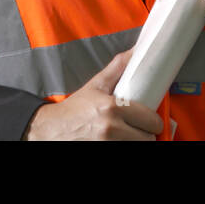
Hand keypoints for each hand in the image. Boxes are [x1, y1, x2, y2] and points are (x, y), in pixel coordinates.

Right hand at [22, 49, 163, 140]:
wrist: (51, 129)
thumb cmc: (75, 109)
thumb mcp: (95, 86)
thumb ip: (117, 68)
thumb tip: (135, 51)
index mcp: (112, 107)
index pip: (151, 120)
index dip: (152, 122)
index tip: (149, 122)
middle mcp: (110, 128)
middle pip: (148, 138)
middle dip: (145, 134)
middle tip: (139, 130)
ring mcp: (107, 144)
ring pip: (139, 147)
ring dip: (136, 142)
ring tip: (128, 136)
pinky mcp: (104, 152)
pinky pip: (126, 152)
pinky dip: (125, 147)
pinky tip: (118, 141)